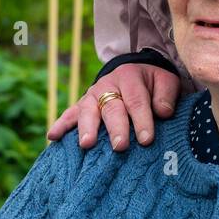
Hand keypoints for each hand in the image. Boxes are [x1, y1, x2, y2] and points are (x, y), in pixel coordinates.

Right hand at [46, 63, 180, 150]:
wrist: (133, 71)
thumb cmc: (151, 83)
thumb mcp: (165, 81)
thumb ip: (166, 95)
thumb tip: (162, 112)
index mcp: (130, 77)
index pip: (137, 101)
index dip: (141, 120)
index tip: (146, 140)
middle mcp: (109, 85)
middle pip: (112, 107)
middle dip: (116, 128)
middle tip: (120, 146)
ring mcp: (92, 95)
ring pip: (88, 110)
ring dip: (87, 127)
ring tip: (87, 144)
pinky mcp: (82, 104)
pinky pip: (70, 113)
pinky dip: (61, 124)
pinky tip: (52, 136)